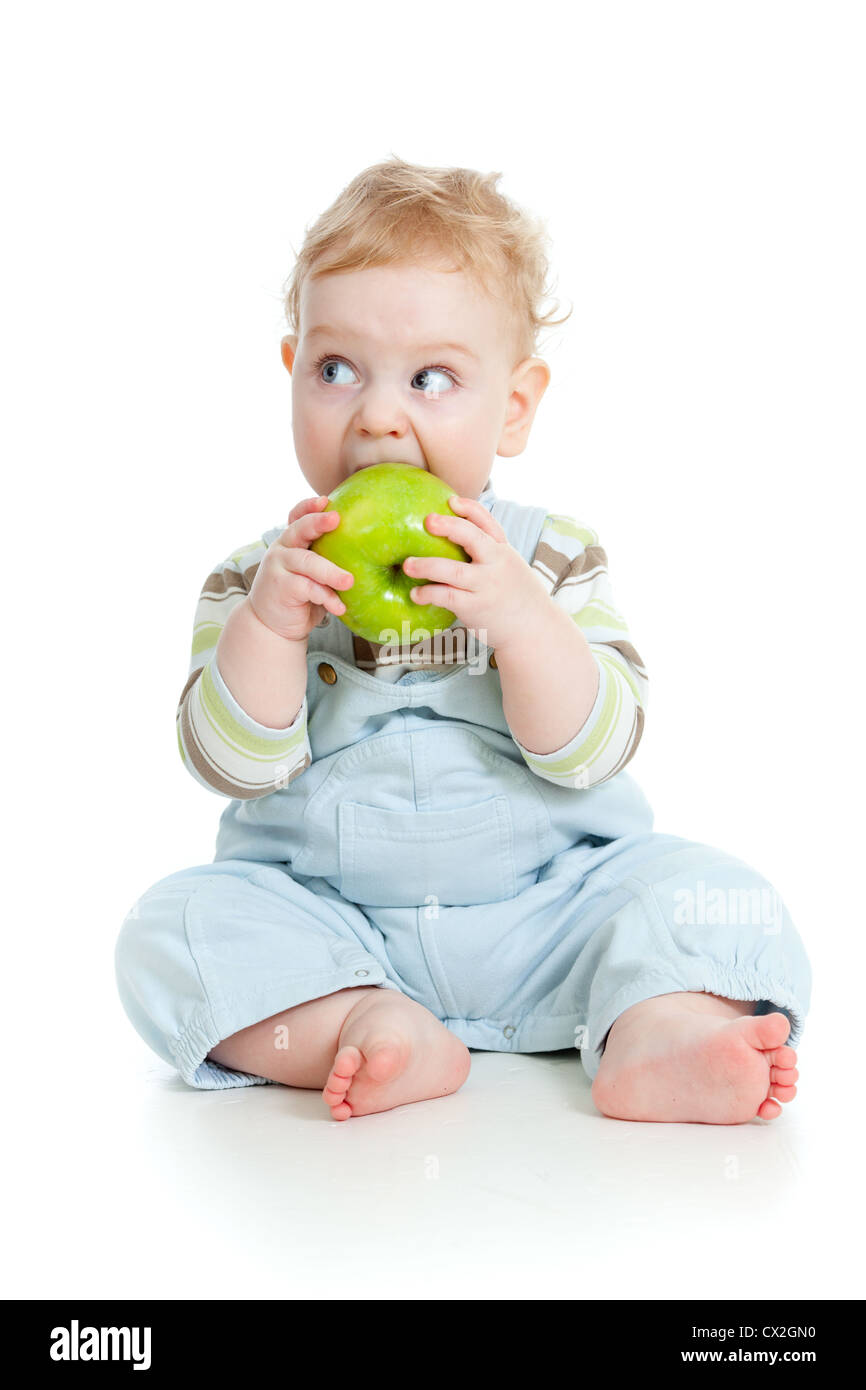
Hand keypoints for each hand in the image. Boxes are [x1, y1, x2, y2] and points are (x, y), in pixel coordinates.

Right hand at [247, 495, 353, 642]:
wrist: (273, 624)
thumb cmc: (302, 595)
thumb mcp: (314, 573)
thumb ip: (330, 559)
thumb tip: (374, 550)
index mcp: (292, 541)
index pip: (298, 516)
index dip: (309, 506)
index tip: (326, 499)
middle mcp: (282, 549)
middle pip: (299, 530)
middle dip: (317, 522)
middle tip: (337, 519)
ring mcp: (278, 567)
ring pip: (306, 562)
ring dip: (330, 571)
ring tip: (349, 581)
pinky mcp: (280, 588)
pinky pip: (306, 588)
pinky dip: (325, 597)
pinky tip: (339, 607)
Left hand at [402, 494, 549, 651]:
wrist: (534, 629)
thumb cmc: (515, 596)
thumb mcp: (509, 567)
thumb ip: (488, 552)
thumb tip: (453, 536)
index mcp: (503, 551)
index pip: (488, 522)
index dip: (469, 508)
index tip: (451, 500)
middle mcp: (496, 564)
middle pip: (473, 538)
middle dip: (449, 526)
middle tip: (427, 521)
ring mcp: (486, 585)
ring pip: (453, 570)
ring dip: (427, 566)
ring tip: (407, 565)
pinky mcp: (475, 607)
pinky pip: (447, 596)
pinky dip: (428, 594)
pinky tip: (415, 594)